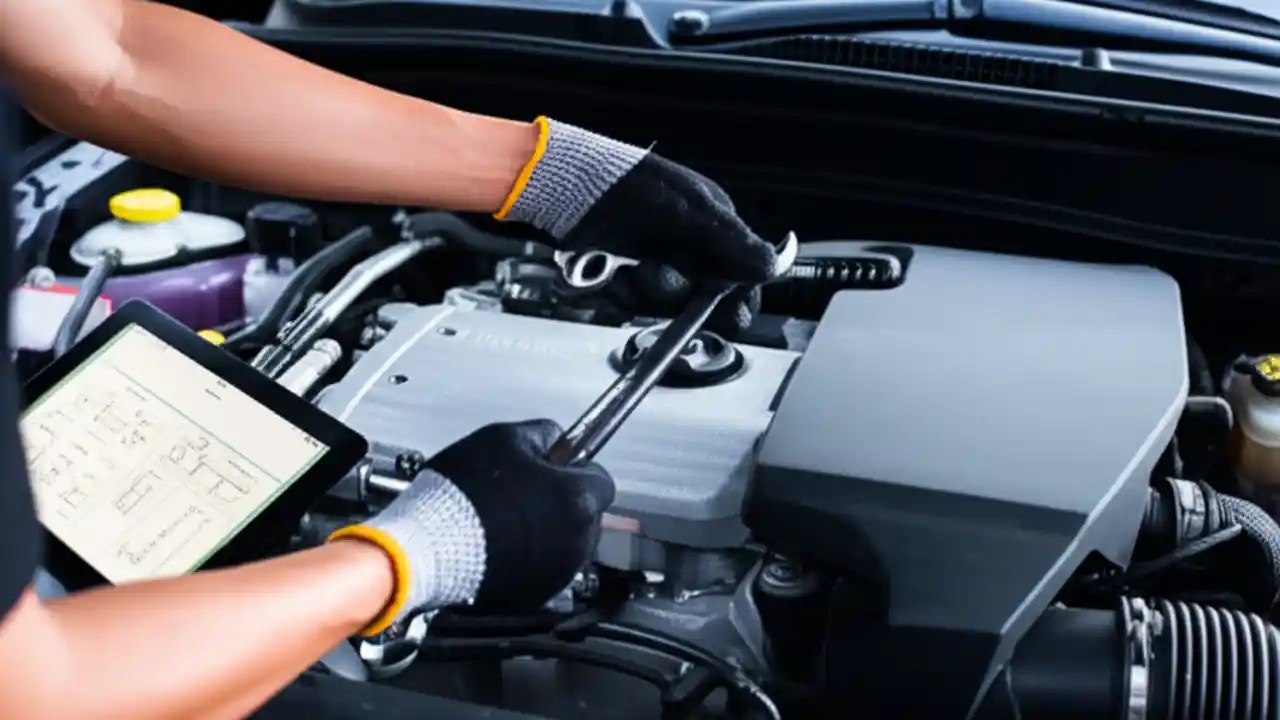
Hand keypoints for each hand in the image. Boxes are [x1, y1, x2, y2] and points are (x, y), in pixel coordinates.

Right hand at [329, 420, 613, 632]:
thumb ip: (541, 434)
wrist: (426, 550)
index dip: (573, 468)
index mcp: (578, 500)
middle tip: (522, 490)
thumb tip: (556, 438)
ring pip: (566, 543)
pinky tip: (497, 544)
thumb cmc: (461, 497)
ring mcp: (558, 572)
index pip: (600, 478)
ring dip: (546, 530)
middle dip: (560, 501)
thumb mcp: (503, 438)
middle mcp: (578, 541)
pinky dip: (527, 558)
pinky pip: (542, 569)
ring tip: (503, 518)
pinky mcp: (534, 595)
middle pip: (584, 513)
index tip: (555, 466)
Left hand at [496, 117, 776, 333]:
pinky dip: (627, 294)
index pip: (745, 274)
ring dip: (652, 291)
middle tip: (660, 274)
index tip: (718, 304)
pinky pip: (641, 302)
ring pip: (671, 302)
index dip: (734, 296)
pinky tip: (618, 276)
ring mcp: (662, 259)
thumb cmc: (627, 184)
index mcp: (716, 223)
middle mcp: (693, 243)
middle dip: (682, 292)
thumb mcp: (688, 212)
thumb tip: (774, 264)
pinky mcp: (632, 272)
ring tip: (635, 270)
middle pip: (706, 296)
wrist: (567, 189)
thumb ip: (733, 242)